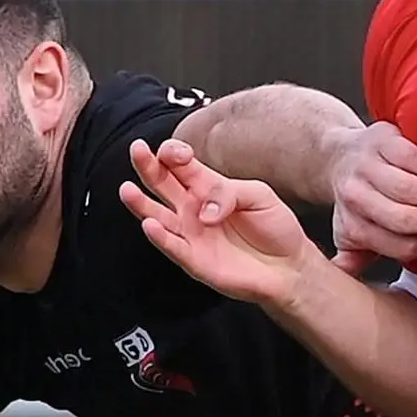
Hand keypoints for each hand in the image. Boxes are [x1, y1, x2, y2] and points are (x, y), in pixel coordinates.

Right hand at [121, 138, 323, 305]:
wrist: (289, 265)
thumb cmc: (274, 227)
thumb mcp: (259, 195)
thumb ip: (229, 193)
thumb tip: (204, 209)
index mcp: (207, 186)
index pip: (181, 164)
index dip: (174, 154)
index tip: (177, 152)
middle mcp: (193, 208)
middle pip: (162, 184)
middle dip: (148, 166)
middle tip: (137, 151)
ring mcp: (190, 234)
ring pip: (157, 216)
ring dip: (140, 204)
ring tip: (127, 190)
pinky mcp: (194, 260)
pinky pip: (172, 247)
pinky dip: (160, 237)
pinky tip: (149, 225)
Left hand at [330, 121, 416, 273]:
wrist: (339, 157)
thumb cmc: (357, 200)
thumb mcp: (351, 234)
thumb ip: (357, 259)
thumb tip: (350, 276)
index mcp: (353, 227)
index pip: (402, 246)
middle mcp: (355, 197)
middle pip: (406, 218)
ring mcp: (367, 167)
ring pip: (412, 188)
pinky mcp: (382, 139)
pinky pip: (416, 158)